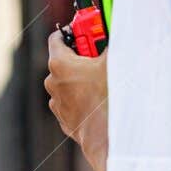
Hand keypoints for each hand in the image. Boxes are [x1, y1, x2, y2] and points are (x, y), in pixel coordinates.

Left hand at [45, 29, 108, 170]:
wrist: (109, 139)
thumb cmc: (109, 99)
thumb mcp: (115, 63)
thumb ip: (112, 44)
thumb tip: (118, 31)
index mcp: (59, 64)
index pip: (57, 38)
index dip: (72, 32)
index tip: (85, 32)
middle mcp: (52, 83)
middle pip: (64, 61)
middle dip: (82, 57)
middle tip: (100, 56)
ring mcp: (57, 103)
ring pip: (68, 84)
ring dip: (83, 80)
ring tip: (104, 81)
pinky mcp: (65, 121)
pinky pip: (73, 103)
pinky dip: (84, 99)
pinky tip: (101, 101)